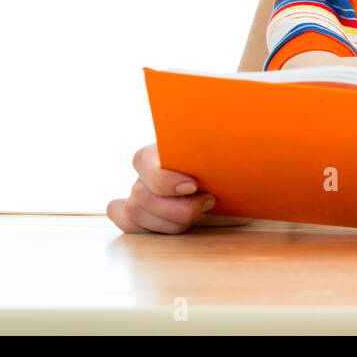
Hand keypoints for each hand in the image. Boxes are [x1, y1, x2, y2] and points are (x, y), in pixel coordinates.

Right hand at [106, 142, 248, 233]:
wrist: (229, 176)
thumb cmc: (225, 161)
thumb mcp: (222, 150)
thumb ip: (219, 142)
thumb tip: (231, 129)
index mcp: (160, 147)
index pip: (143, 161)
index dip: (165, 180)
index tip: (194, 186)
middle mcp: (144, 171)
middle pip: (141, 196)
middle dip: (178, 208)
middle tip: (208, 201)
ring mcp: (138, 192)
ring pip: (136, 213)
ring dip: (172, 222)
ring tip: (200, 212)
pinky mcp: (139, 213)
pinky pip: (125, 221)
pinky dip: (146, 227)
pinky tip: (172, 223)